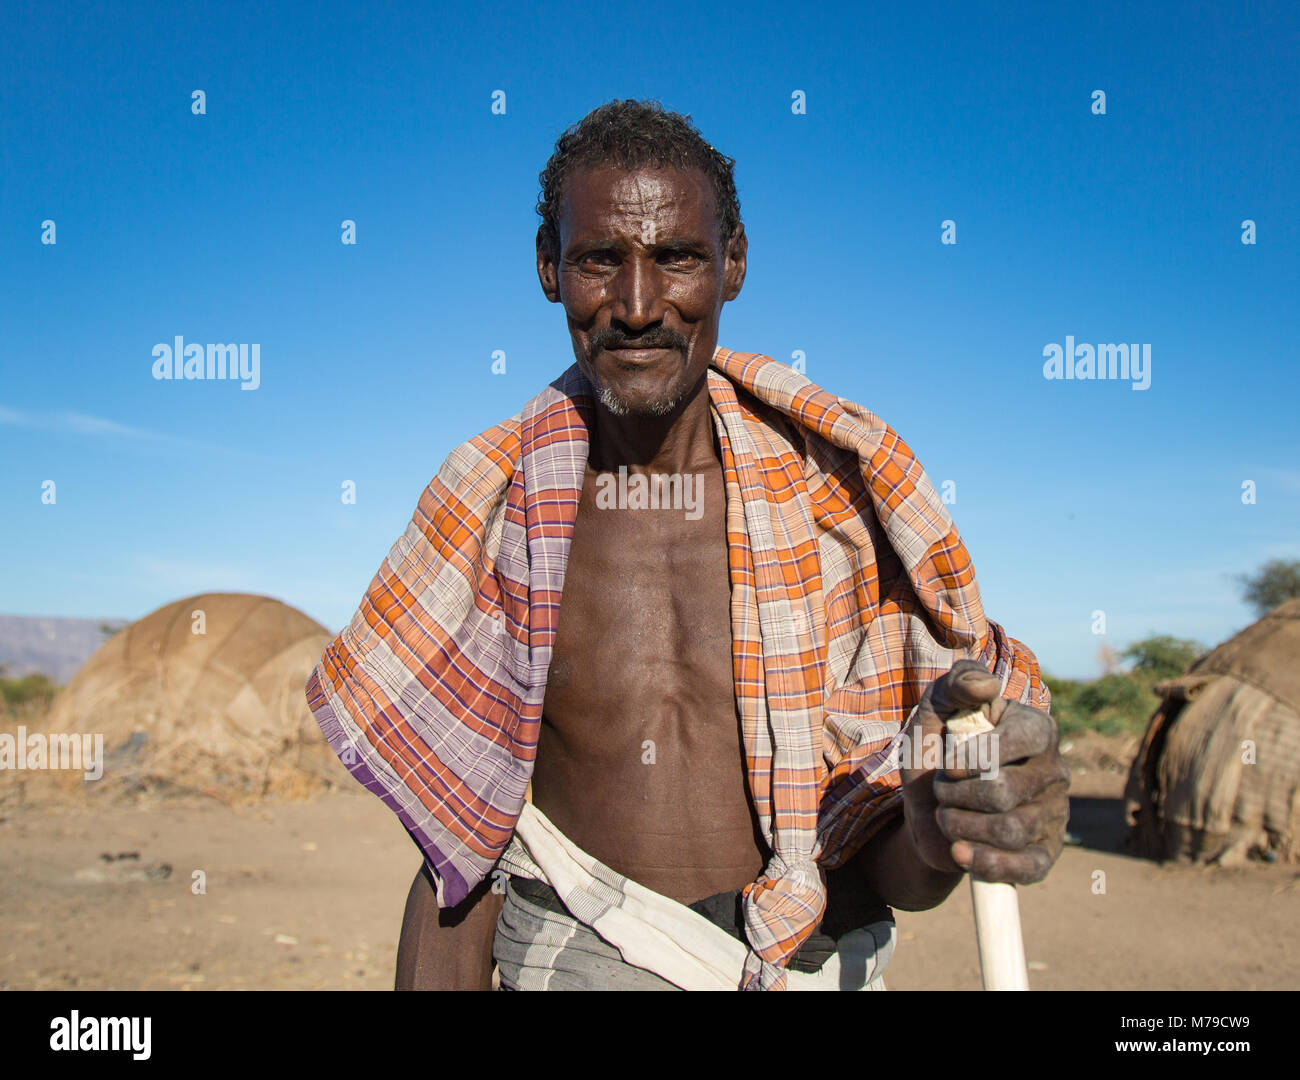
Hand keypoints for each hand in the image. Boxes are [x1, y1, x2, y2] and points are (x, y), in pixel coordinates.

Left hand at [900, 659, 1069, 883]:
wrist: (928, 809)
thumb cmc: (937, 750)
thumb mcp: (936, 710)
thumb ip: (957, 683)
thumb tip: (988, 686)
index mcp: (1036, 728)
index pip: (1023, 740)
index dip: (976, 757)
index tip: (947, 764)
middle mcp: (1054, 770)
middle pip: (1004, 791)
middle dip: (955, 795)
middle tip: (940, 791)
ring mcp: (1054, 813)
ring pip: (1009, 830)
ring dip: (959, 825)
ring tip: (946, 816)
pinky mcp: (1045, 852)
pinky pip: (1027, 867)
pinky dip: (986, 862)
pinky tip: (960, 851)